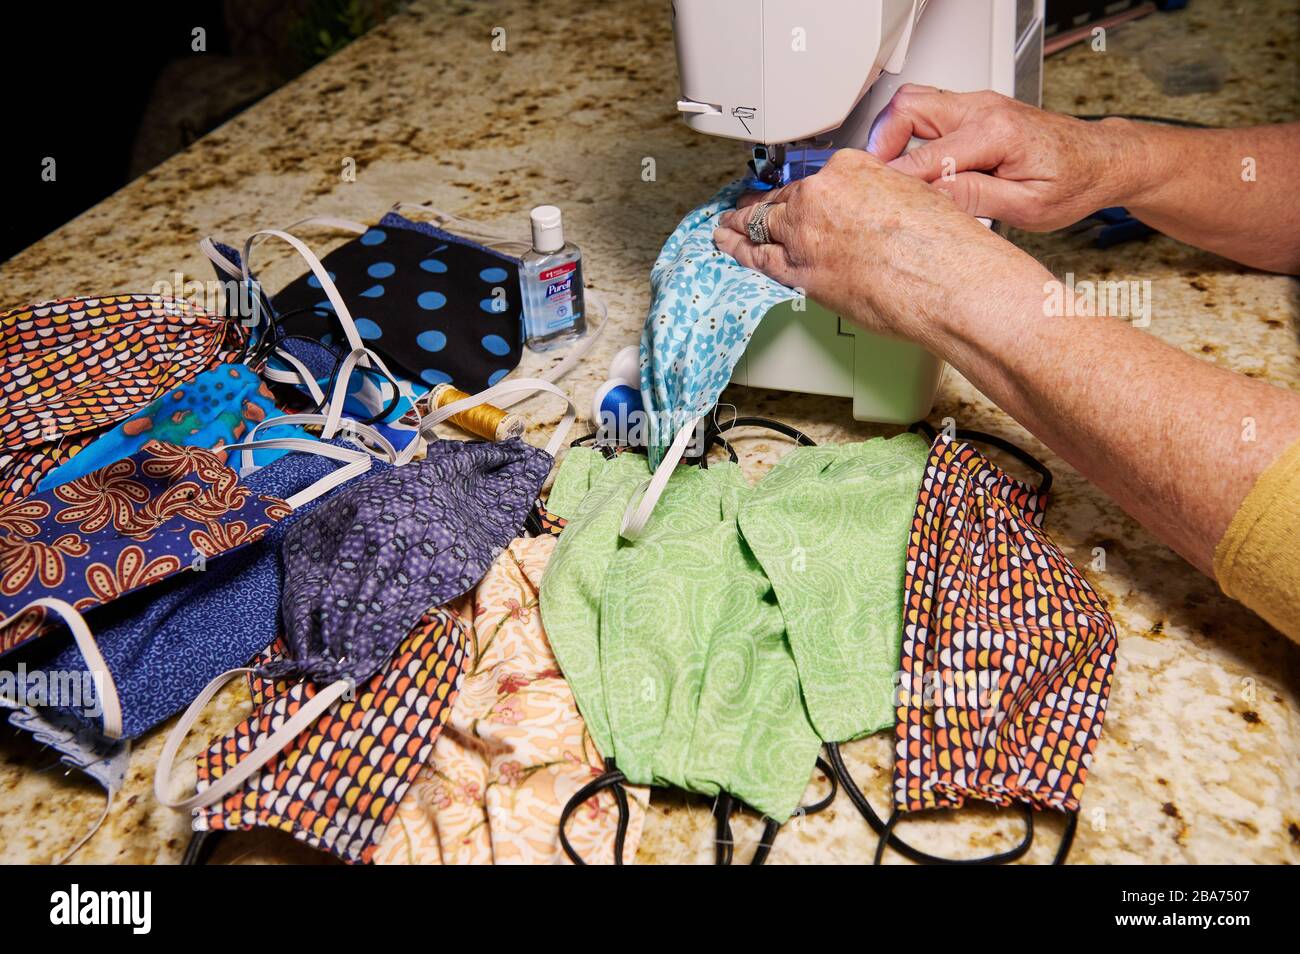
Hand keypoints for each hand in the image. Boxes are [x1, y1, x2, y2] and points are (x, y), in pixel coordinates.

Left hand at [713, 148, 1048, 352]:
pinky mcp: (802, 273)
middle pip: (782, 201)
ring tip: (724, 227)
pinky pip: (760, 260)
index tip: (793, 195)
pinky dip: (739, 252)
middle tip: (744, 208)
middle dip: (761, 206)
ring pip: (761, 227)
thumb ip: (880, 200)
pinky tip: (728, 248)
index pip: (815, 179)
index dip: (800, 191)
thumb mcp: (914, 198)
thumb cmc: (945, 246)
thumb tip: (869, 216)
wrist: (948, 281)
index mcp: (851, 169)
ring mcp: (807, 236)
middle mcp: (822, 198)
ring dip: (738, 227)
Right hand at [867, 85, 1142, 230]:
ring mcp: (977, 105)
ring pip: (912, 102)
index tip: (877, 204)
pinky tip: (911, 163)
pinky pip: (926, 110)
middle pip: (907, 107)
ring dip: (892, 135)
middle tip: (876, 182)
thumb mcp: (1027, 207)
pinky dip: (908, 134)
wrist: (1100, 161)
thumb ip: (975, 198)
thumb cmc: (1073, 183)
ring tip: (889, 174)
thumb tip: (931, 198)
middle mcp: (984, 109)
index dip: (896, 183)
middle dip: (881, 144)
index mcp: (997, 133)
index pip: (927, 157)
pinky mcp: (974, 110)